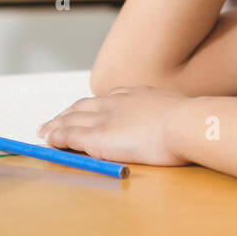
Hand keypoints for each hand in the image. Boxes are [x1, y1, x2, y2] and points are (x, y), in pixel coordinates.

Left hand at [36, 85, 192, 165]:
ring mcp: (106, 118)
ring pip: (71, 119)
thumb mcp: (180, 112)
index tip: (84, 112)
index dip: (91, 107)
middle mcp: (116, 103)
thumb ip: (172, 116)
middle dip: (67, 114)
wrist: (187, 123)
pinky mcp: (98, 136)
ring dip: (55, 125)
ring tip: (44, 131)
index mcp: (136, 95)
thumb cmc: (192, 122)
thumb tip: (183, 123)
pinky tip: (48, 140)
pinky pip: (70, 136)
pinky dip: (57, 137)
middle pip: (83, 106)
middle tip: (54, 121)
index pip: (105, 100)